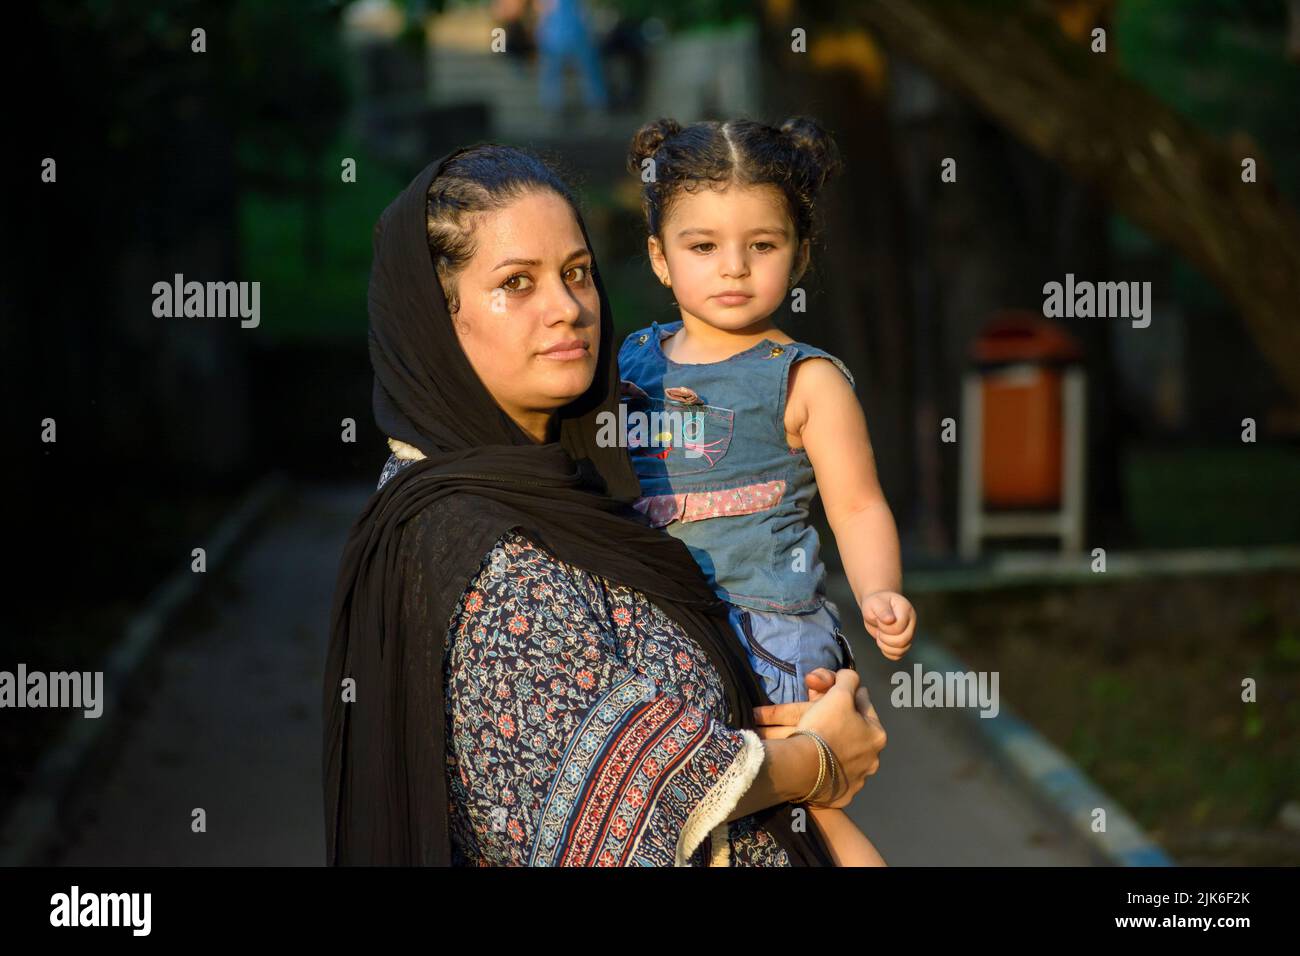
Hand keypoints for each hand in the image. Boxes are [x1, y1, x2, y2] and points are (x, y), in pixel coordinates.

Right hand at [752, 669, 885, 808]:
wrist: (802, 767)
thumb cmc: (824, 728)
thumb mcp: (838, 695)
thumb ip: (848, 679)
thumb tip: (849, 676)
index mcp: (877, 735)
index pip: (864, 704)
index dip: (847, 695)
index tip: (832, 694)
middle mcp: (872, 760)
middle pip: (855, 732)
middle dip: (840, 722)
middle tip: (821, 716)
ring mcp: (857, 781)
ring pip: (845, 755)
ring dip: (834, 746)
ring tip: (816, 739)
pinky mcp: (840, 796)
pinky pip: (834, 776)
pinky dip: (826, 767)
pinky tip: (815, 761)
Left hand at [860, 590, 915, 660]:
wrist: (877, 607)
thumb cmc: (876, 603)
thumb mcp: (874, 603)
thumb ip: (882, 611)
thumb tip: (890, 620)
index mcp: (906, 610)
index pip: (899, 627)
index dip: (885, 627)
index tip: (878, 620)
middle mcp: (911, 623)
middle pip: (903, 640)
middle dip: (885, 638)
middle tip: (879, 629)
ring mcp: (909, 634)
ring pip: (902, 650)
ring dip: (885, 646)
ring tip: (880, 635)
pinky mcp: (903, 643)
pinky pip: (898, 655)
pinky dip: (887, 652)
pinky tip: (882, 642)